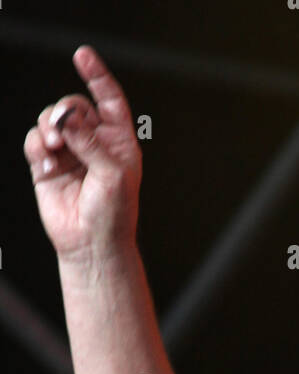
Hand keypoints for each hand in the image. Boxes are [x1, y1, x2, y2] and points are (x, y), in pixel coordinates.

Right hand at [23, 45, 141, 263]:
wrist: (93, 246)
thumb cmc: (114, 216)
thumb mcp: (113, 174)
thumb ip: (90, 141)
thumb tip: (66, 116)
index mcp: (118, 141)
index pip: (108, 100)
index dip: (97, 76)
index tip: (82, 56)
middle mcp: (93, 143)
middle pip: (73, 106)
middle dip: (65, 112)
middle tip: (61, 128)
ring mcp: (70, 153)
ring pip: (51, 120)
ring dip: (49, 127)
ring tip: (54, 148)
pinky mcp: (47, 165)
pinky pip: (34, 140)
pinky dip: (38, 146)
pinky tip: (48, 162)